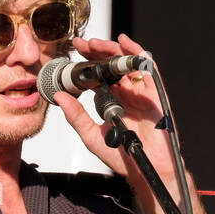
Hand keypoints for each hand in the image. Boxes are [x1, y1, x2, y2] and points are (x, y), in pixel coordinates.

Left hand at [52, 33, 182, 197]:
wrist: (147, 170)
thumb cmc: (124, 157)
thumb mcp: (92, 136)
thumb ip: (76, 117)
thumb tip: (59, 97)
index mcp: (113, 101)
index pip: (99, 75)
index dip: (87, 62)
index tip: (73, 51)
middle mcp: (127, 94)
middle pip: (112, 65)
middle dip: (97, 51)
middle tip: (82, 44)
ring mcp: (141, 93)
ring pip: (127, 63)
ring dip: (112, 50)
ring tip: (96, 44)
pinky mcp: (154, 94)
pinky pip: (148, 68)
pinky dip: (138, 53)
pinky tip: (126, 43)